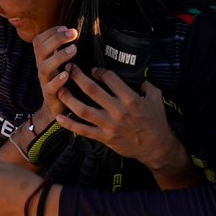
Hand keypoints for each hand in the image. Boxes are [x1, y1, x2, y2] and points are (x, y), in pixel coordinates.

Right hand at [32, 26, 77, 120]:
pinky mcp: (50, 95)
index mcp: (44, 58)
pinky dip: (58, 80)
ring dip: (58, 56)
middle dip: (56, 39)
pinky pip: (50, 88)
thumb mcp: (62, 63)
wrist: (58, 107)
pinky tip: (67, 74)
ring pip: (44, 68)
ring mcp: (45, 82)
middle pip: (40, 50)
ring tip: (73, 49)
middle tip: (73, 33)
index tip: (66, 27)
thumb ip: (65, 48)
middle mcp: (42, 68)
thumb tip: (77, 30)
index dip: (51, 32)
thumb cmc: (64, 80)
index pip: (39, 40)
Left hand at [56, 66, 188, 172]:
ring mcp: (109, 125)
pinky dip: (70, 124)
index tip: (93, 69)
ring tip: (59, 90)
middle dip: (78, 77)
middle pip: (92, 90)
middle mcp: (117, 110)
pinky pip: (84, 130)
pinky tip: (59, 117)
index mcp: (130, 98)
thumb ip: (147, 85)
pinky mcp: (104, 137)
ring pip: (83, 110)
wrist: (156, 147)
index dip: (99, 71)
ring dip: (69, 99)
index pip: (109, 79)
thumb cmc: (157, 121)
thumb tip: (139, 77)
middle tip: (68, 68)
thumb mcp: (156, 98)